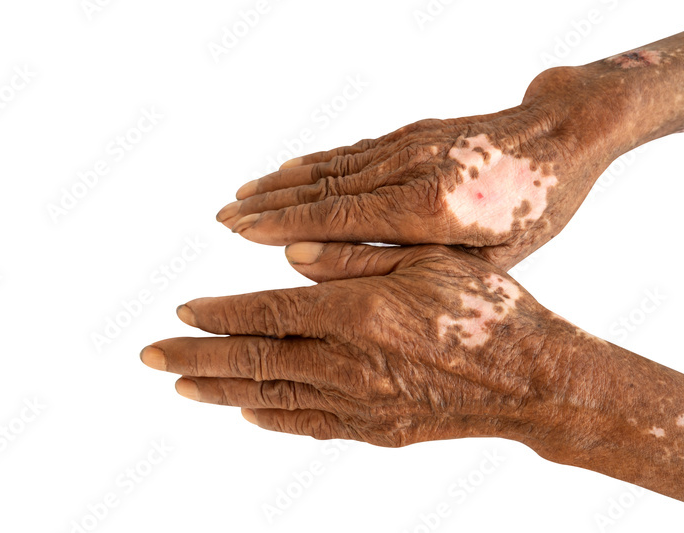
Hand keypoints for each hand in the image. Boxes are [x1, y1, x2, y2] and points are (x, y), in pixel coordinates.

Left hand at [140, 243, 584, 450]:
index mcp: (357, 313)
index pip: (266, 314)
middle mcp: (348, 364)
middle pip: (254, 362)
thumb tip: (290, 253)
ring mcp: (361, 404)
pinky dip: (273, 417)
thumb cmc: (488, 308)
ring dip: (222, 391)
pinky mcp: (378, 429)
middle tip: (151, 357)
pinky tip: (249, 413)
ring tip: (183, 385)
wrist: (532, 379)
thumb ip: (354, 257)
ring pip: (272, 397)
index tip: (183, 311)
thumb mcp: (426, 259)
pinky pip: (310, 425)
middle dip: (196, 359)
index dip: (219, 314)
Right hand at [216, 68, 629, 269]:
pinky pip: (354, 150)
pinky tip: (291, 169)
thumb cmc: (534, 210)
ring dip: (283, 182)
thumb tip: (314, 262)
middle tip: (222, 218)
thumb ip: (399, 261)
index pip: (336, 220)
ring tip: (241, 195)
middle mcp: (409, 169)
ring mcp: (410, 144)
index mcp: (428, 208)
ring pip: (333, 166)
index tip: (238, 233)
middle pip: (324, 190)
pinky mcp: (415, 131)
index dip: (281, 226)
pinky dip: (316, 162)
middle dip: (269, 205)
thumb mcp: (481, 256)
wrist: (566, 135)